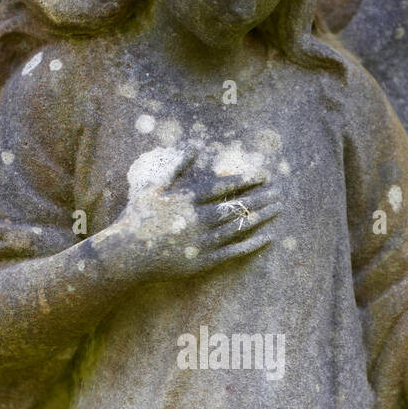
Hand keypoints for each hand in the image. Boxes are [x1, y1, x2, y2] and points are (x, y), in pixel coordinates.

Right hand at [102, 147, 281, 283]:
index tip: (265, 175)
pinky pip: (235, 251)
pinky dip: (252, 244)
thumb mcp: (152, 185)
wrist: (128, 254)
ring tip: (277, 208)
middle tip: (280, 192)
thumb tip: (194, 147)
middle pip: (238, 206)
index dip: (247, 179)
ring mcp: (203, 242)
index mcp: (189, 199)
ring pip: (240, 227)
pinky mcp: (204, 261)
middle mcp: (200, 219)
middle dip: (261, 197)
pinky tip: (267, 237)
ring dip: (262, 216)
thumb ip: (175, 166)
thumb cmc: (138, 217)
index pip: (226, 186)